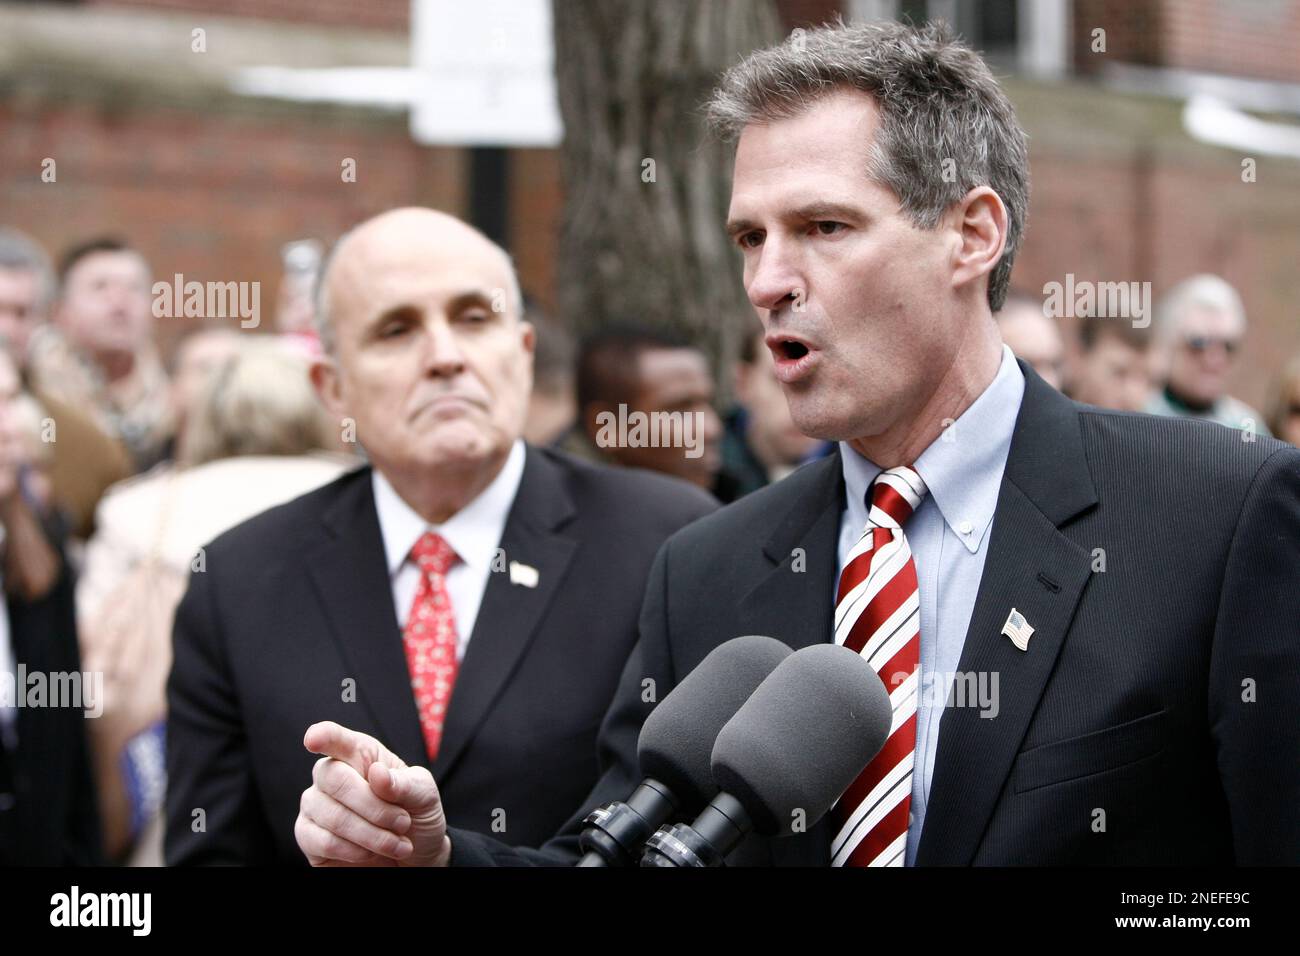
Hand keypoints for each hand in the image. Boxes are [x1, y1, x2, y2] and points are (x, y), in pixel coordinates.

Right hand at [295, 721, 450, 866]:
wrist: (415, 856)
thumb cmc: (416, 815)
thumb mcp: (424, 794)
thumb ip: (404, 783)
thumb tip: (376, 773)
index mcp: (360, 754)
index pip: (336, 739)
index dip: (324, 736)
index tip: (313, 739)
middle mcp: (330, 775)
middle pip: (335, 779)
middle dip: (375, 807)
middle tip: (403, 823)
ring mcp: (316, 805)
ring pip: (334, 816)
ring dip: (373, 835)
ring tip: (397, 843)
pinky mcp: (308, 836)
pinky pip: (325, 842)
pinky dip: (356, 851)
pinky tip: (372, 853)